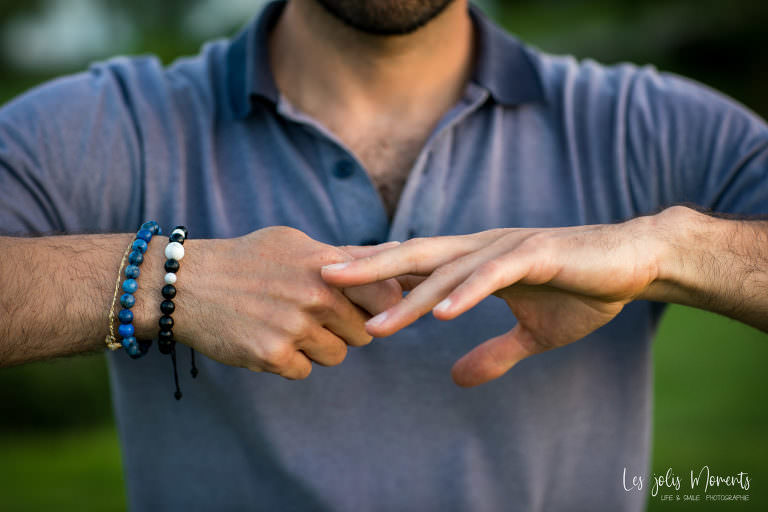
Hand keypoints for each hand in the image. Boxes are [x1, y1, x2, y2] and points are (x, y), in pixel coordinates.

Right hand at [169, 226, 401, 378]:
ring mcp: (294, 326)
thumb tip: (397, 248)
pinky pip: (303, 371)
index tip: (360, 309)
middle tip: (311, 317)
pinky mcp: (272, 355)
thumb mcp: (295, 243)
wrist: (186, 284)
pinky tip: (266, 340)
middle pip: (363, 333)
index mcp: (326, 265)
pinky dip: (288, 362)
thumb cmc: (247, 260)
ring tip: (286, 327)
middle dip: (343, 330)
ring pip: (336, 355)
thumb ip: (348, 254)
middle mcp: (315, 294)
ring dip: (316, 348)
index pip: (387, 297)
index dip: (378, 308)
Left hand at [321, 216, 665, 386]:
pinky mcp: (538, 254)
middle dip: (367, 270)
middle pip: (414, 256)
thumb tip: (456, 379)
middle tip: (322, 281)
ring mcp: (508, 248)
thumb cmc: (582, 292)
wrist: (634, 264)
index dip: (374, 275)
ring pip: (447, 270)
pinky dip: (467, 293)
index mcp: (474, 261)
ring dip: (410, 297)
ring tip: (374, 323)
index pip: (414, 267)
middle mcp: (482, 248)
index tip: (331, 288)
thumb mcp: (532, 335)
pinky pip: (494, 276)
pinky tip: (441, 314)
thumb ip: (492, 353)